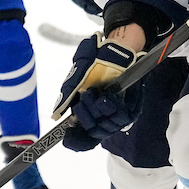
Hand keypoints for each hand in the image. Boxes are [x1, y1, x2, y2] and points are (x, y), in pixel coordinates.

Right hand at [52, 33, 142, 150]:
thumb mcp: (77, 73)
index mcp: (87, 110)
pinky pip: (123, 118)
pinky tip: (107, 97)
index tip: (67, 139)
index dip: (76, 141)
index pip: (83, 137)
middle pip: (94, 132)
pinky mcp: (131, 107)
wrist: (116, 47)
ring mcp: (117, 112)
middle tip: (83, 98)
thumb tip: (56, 115)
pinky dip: (112, 108)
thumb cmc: (95, 59)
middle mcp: (102, 115)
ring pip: (107, 127)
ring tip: (94, 94)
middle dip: (85, 117)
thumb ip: (67, 94)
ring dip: (98, 112)